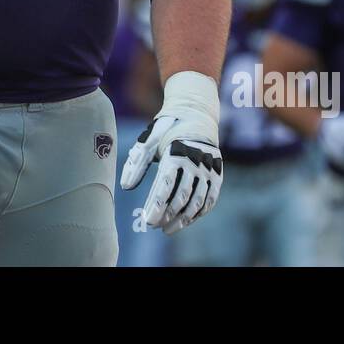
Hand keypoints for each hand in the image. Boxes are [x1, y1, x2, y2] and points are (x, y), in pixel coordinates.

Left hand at [120, 71, 223, 233]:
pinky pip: (210, 199)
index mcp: (177, 152)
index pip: (166, 185)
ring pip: (197, 202)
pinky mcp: (217, 174)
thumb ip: (137, 162)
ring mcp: (209, 169)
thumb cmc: (166, 130)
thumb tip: (126, 186)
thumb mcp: (149, 140)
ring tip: (167, 229)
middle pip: (181, 196)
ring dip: (182, 219)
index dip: (156, 205)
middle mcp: (196, 162)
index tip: (147, 221)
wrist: (196, 114)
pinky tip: (185, 221)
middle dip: (167, 215)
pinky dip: (198, 213)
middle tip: (153, 226)